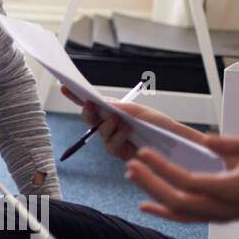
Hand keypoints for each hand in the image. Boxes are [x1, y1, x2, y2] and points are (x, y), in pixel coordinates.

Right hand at [60, 85, 202, 161]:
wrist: (173, 140)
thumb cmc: (157, 122)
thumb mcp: (136, 111)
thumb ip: (116, 107)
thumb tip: (98, 103)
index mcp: (112, 109)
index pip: (90, 102)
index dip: (75, 95)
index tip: (65, 85)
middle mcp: (109, 124)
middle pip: (89, 117)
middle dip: (87, 110)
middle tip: (91, 103)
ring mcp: (111, 138)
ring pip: (99, 131)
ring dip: (107, 124)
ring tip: (118, 119)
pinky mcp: (118, 152)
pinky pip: (110, 145)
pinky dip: (117, 136)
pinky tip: (126, 130)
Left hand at [127, 136, 238, 224]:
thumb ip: (232, 144)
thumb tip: (206, 139)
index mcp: (231, 189)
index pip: (187, 181)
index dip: (163, 169)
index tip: (146, 153)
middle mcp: (222, 207)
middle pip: (176, 201)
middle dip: (150, 182)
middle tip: (132, 164)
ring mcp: (219, 215)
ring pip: (178, 212)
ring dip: (152, 194)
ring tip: (133, 176)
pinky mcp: (217, 217)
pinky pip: (185, 218)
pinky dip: (163, 213)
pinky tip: (146, 205)